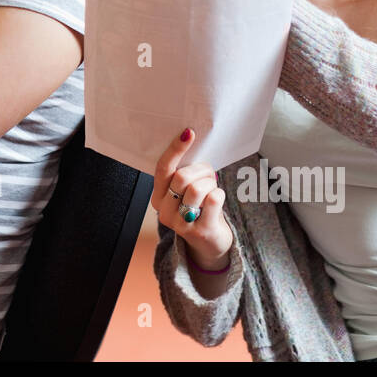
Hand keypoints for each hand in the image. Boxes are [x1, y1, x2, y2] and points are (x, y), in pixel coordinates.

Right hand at [151, 127, 234, 269]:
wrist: (209, 243)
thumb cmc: (199, 208)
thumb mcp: (186, 191)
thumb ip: (184, 173)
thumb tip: (191, 142)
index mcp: (157, 197)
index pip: (163, 169)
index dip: (175, 149)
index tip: (188, 133)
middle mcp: (164, 211)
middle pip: (182, 177)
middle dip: (200, 170)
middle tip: (208, 175)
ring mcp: (180, 224)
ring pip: (197, 188)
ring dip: (210, 183)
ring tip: (211, 190)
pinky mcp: (199, 231)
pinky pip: (213, 199)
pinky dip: (219, 194)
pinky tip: (217, 201)